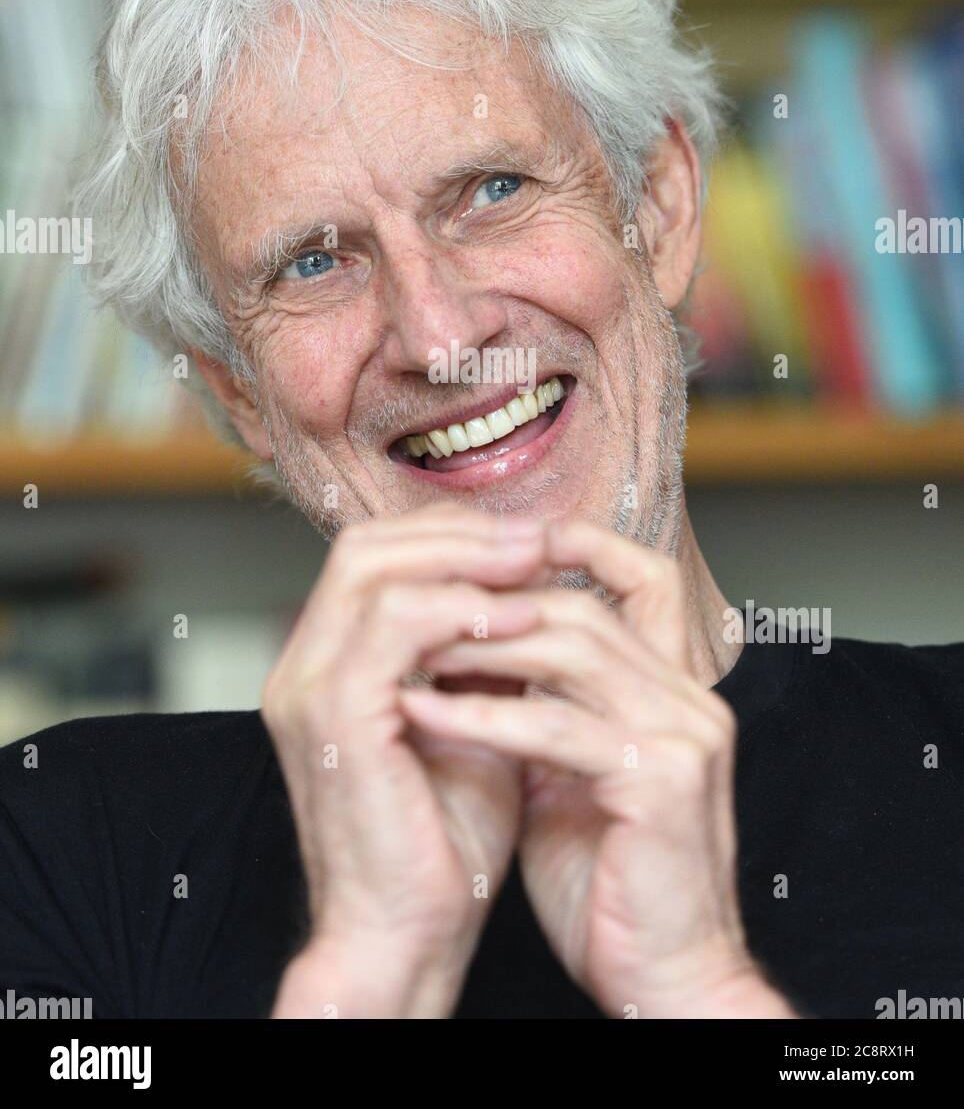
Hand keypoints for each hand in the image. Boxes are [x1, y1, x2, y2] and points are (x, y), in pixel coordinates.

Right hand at [264, 504, 544, 1016]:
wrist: (406, 935)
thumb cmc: (444, 843)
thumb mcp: (474, 723)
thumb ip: (484, 657)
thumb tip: (533, 592)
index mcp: (329, 665)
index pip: (377, 557)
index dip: (454, 536)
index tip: (531, 541)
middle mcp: (303, 666)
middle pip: (366, 544)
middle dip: (460, 531)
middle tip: (538, 538)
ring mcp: (308, 686)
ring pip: (373, 566)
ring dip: (465, 557)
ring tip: (536, 566)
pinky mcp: (333, 714)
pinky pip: (392, 623)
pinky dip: (460, 608)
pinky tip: (517, 617)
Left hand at [405, 519, 795, 1017]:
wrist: (665, 980)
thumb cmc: (608, 883)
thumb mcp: (567, 774)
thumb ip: (541, 706)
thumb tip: (472, 652)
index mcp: (675, 691)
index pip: (647, 579)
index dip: (577, 547)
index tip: (484, 550)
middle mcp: (690, 699)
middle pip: (584, 607)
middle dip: (490, 601)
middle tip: (412, 608)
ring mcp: (684, 735)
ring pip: (570, 649)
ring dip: (476, 647)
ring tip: (405, 650)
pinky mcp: (663, 782)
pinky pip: (555, 727)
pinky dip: (479, 718)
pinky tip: (422, 713)